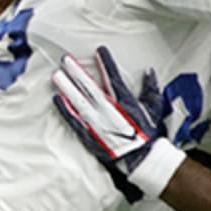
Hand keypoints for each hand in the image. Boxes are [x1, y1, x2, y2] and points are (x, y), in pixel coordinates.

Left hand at [52, 45, 182, 197]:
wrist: (145, 161)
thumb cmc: (150, 135)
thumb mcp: (155, 110)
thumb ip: (151, 90)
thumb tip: (149, 71)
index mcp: (126, 103)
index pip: (114, 78)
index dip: (106, 63)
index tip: (99, 49)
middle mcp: (110, 112)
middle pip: (90, 88)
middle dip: (77, 72)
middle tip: (65, 59)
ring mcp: (99, 124)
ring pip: (79, 102)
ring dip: (67, 88)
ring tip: (55, 75)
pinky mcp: (91, 136)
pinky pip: (75, 121)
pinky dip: (65, 110)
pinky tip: (56, 99)